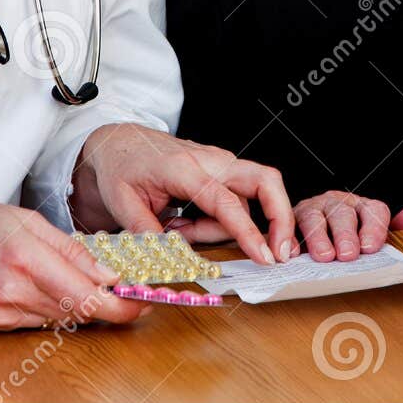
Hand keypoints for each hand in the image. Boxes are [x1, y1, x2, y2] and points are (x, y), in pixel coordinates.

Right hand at [0, 197, 147, 328]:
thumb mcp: (25, 219)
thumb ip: (69, 249)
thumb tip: (108, 274)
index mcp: (24, 256)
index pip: (85, 295)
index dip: (120, 305)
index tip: (142, 302)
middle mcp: (13, 290)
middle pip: (77, 312)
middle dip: (108, 306)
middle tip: (130, 296)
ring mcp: (1, 312)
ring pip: (61, 319)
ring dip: (82, 307)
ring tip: (90, 286)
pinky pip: (38, 321)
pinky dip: (55, 309)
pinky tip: (52, 291)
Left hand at [71, 124, 295, 264]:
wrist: (122, 142)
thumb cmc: (122, 167)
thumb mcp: (122, 204)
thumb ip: (148, 233)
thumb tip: (171, 260)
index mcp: (184, 169)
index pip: (226, 202)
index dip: (247, 232)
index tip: (264, 256)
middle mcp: (211, 161)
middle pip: (265, 181)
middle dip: (281, 217)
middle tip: (279, 252)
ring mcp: (221, 162)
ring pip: (247, 203)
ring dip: (223, 229)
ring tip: (180, 228)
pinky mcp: (223, 169)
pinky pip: (237, 201)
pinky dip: (222, 221)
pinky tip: (189, 222)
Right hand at [294, 191, 402, 261]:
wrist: (317, 236)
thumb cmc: (352, 239)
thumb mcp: (378, 235)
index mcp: (363, 207)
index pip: (374, 210)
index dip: (374, 228)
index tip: (371, 248)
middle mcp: (338, 203)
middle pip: (343, 213)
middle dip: (345, 234)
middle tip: (348, 254)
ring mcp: (313, 209)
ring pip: (314, 216)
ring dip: (319, 237)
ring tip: (324, 256)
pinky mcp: (291, 220)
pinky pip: (288, 227)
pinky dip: (291, 240)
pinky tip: (294, 254)